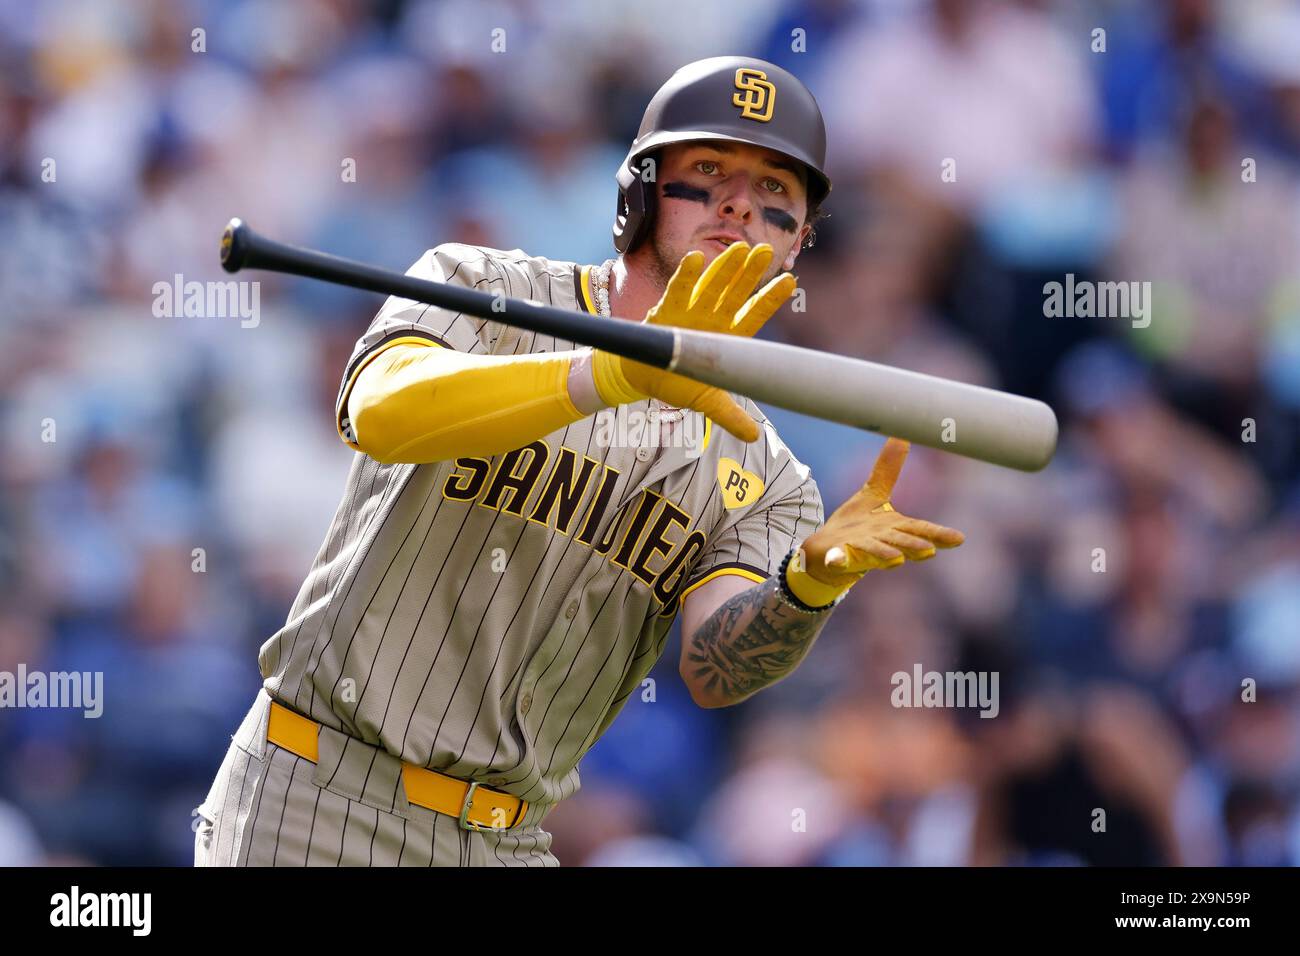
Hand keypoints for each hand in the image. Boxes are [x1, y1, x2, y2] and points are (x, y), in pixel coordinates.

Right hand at [590, 242, 795, 441]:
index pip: (753, 315)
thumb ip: (730, 416)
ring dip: (725, 268)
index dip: (770, 299)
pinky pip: (678, 292)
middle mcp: (712, 320)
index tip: (790, 281)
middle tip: (766, 250)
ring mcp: (690, 313)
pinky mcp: (666, 312)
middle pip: (735, 293)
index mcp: (727, 338)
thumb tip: (753, 438)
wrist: (642, 380)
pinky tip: (697, 258)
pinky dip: (686, 277)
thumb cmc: (676, 384)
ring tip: (740, 249)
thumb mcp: (707, 403)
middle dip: (750, 273)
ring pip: (711, 287)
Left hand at [788, 438, 964, 604]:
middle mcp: (880, 542)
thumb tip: (902, 434)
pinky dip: (838, 559)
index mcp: (893, 528)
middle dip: (913, 546)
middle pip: (900, 543)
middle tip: (928, 550)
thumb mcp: (873, 493)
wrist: (825, 550)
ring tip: (896, 560)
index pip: (919, 530)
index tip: (960, 539)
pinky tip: (835, 558)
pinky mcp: (836, 557)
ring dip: (883, 555)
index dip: (938, 534)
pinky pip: (838, 559)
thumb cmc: (857, 525)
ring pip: (873, 553)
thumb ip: (889, 468)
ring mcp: (858, 551)